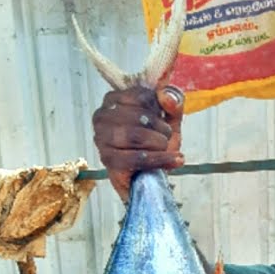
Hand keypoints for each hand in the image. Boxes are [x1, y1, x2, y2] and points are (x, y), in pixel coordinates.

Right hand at [91, 84, 185, 200]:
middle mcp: (102, 115)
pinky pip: (136, 158)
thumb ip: (172, 104)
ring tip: (166, 149)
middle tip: (167, 138)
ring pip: (135, 136)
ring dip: (159, 144)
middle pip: (140, 116)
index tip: (164, 120)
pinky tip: (173, 160)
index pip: (142, 96)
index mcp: (114, 99)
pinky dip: (159, 159)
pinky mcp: (107, 159)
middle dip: (162, 129)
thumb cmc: (154, 145)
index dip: (160, 110)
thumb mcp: (168, 120)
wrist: (147, 178)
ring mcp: (101, 137)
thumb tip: (167, 95)